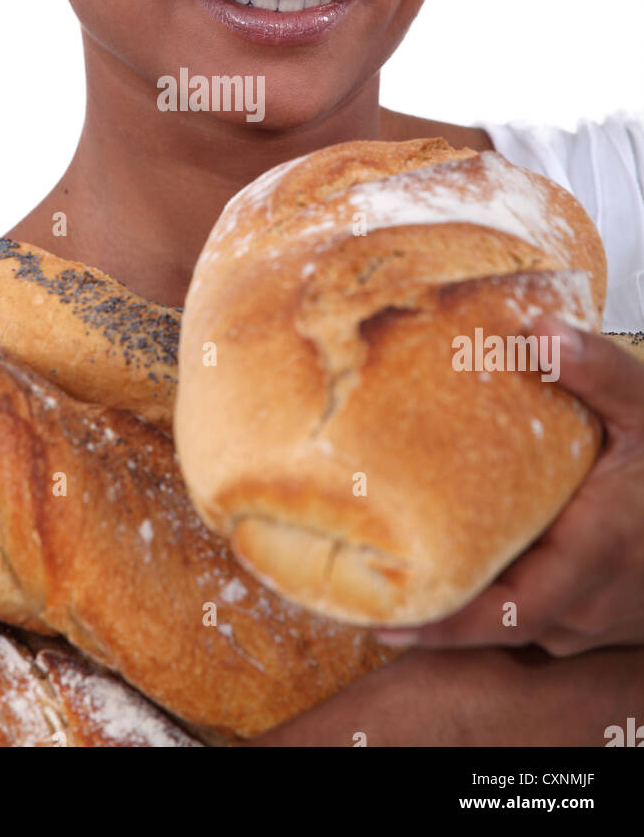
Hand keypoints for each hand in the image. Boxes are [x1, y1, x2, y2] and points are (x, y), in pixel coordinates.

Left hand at [376, 318, 643, 656]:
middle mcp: (586, 603)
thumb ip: (597, 371)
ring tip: (389, 572)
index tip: (385, 621)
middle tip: (356, 587)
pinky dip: (493, 594)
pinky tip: (454, 562)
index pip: (508, 612)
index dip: (446, 626)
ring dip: (460, 601)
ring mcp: (591, 621)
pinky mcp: (592, 620)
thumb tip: (537, 329)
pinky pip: (532, 618)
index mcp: (593, 555)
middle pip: (493, 621)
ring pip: (511, 621)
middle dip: (430, 608)